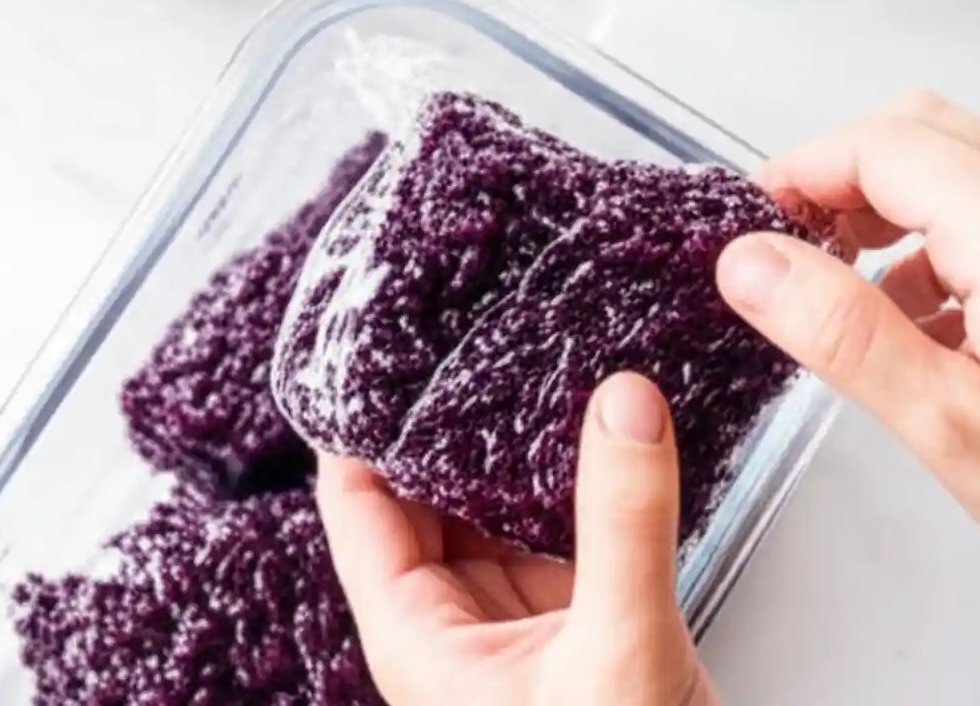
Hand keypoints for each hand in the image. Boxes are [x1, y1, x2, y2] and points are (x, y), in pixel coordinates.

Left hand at [315, 372, 718, 705]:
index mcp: (416, 634)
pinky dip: (568, 483)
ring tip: (527, 360)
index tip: (379, 346)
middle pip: (422, 493)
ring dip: (506, 449)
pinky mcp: (573, 620)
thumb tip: (623, 408)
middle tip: (466, 330)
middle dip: (442, 421)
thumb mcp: (616, 649)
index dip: (356, 423)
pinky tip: (594, 435)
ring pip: (490, 508)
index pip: (356, 504)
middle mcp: (452, 624)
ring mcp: (513, 621)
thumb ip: (621, 523)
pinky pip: (554, 530)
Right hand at [716, 91, 979, 570]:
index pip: (880, 146)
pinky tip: (911, 314)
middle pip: (916, 133)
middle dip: (835, 178)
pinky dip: (926, 236)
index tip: (750, 228)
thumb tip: (751, 266)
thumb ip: (844, 336)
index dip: (798, 173)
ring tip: (838, 283)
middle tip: (785, 248)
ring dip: (878, 205)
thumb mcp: (953, 428)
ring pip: (951, 162)